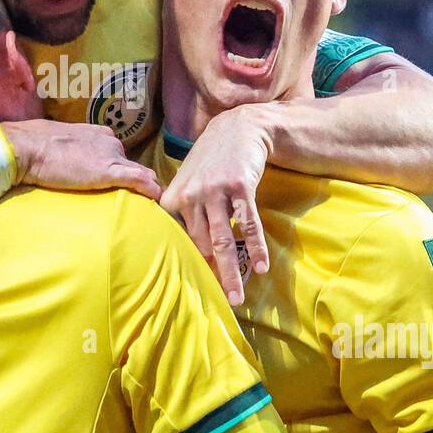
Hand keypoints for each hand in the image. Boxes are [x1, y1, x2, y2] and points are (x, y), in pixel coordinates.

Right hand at [0, 120, 161, 200]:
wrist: (28, 148)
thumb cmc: (35, 146)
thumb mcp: (59, 143)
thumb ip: (72, 151)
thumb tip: (67, 163)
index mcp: (98, 134)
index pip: (118, 154)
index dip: (121, 169)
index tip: (122, 183)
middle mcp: (110, 143)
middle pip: (131, 164)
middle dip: (134, 180)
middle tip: (135, 198)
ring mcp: (111, 156)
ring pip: (140, 172)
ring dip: (143, 187)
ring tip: (146, 203)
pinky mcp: (109, 172)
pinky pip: (139, 181)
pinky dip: (150, 190)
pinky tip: (156, 199)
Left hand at [160, 107, 270, 304]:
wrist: (237, 128)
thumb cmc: (210, 162)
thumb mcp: (187, 183)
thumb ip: (181, 213)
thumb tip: (177, 250)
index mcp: (172, 198)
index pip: (175, 240)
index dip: (183, 266)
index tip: (187, 291)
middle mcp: (190, 195)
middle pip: (199, 246)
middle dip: (208, 276)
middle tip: (217, 304)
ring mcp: (214, 190)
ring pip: (222, 241)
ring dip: (230, 272)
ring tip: (237, 298)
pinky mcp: (239, 186)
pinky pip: (248, 224)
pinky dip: (255, 247)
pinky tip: (260, 267)